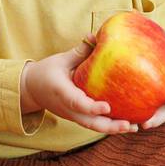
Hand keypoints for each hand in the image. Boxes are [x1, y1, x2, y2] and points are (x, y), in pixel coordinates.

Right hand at [20, 35, 139, 134]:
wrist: (31, 89)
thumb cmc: (46, 71)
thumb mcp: (61, 59)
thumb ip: (80, 51)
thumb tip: (97, 36)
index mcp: (61, 92)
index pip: (77, 103)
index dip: (92, 107)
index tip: (107, 107)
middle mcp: (67, 108)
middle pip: (89, 123)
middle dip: (109, 126)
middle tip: (129, 125)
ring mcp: (72, 115)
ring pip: (93, 127)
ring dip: (112, 129)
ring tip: (134, 127)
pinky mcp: (77, 117)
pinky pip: (94, 124)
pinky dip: (109, 125)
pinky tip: (127, 123)